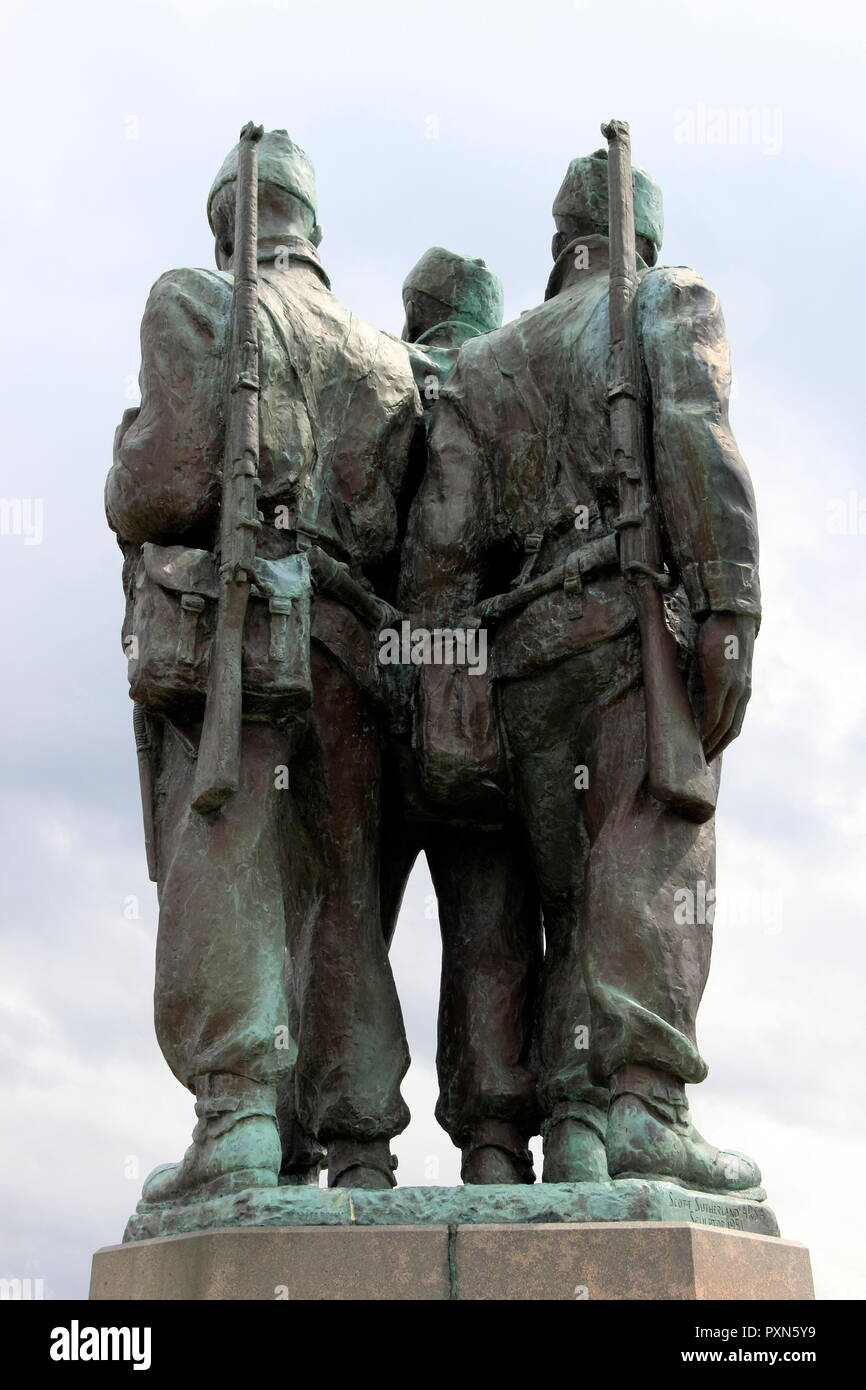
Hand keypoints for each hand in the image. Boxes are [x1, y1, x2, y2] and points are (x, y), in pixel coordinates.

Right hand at [698, 612, 756, 759]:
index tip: (709, 753)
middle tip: (701, 764)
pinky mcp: (722, 681)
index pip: (735, 723)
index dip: (723, 740)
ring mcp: (734, 688)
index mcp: (743, 688)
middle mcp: (742, 692)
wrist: (731, 612)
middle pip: (732, 730)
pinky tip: (698, 739)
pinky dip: (708, 729)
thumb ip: (713, 677)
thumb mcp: (720, 661)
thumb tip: (695, 689)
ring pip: (724, 726)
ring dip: (711, 744)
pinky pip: (715, 712)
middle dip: (717, 748)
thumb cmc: (722, 633)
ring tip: (696, 757)